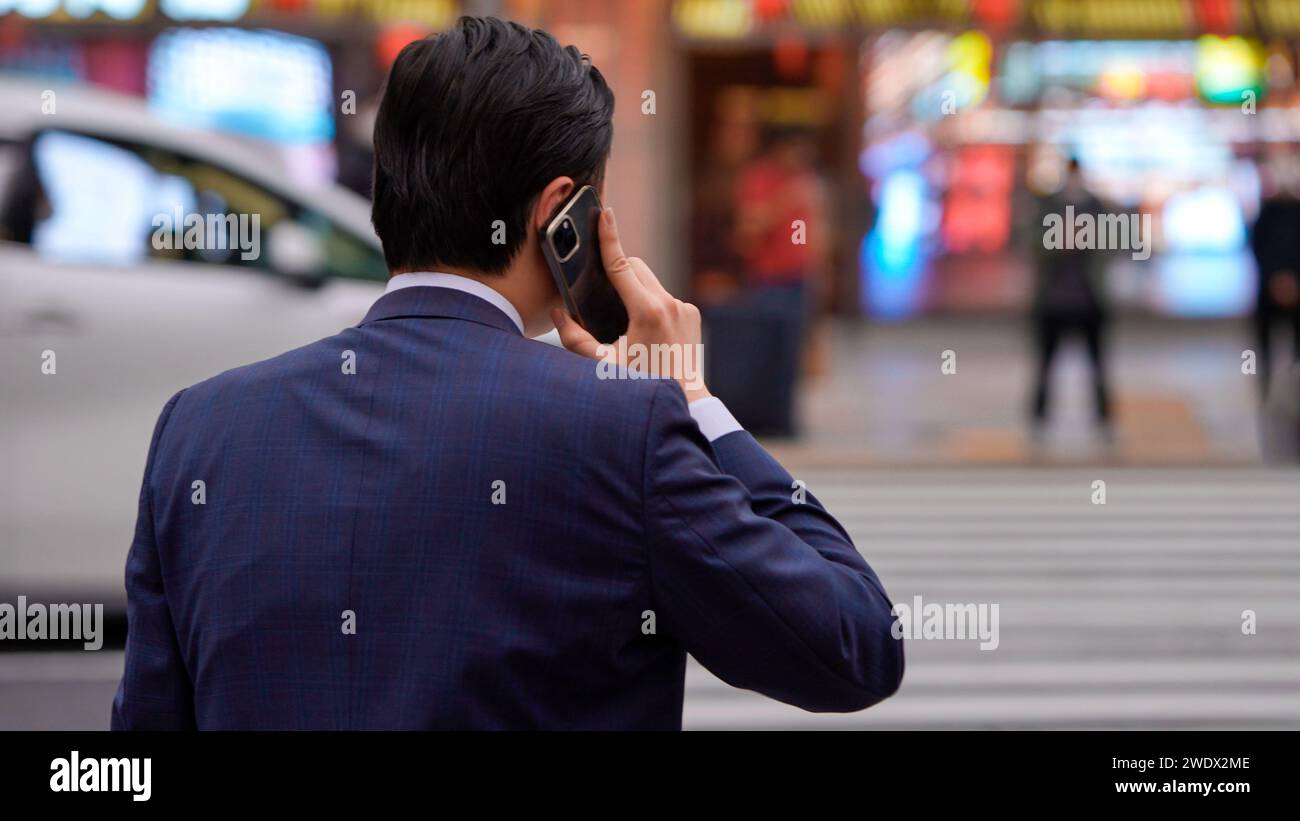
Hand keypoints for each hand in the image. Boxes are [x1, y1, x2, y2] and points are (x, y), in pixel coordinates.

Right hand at [552, 207, 709, 402]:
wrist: (685, 399)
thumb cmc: (640, 384)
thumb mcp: (603, 364)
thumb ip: (575, 339)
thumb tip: (558, 314)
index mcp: (646, 312)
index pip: (621, 266)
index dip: (609, 238)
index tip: (604, 214)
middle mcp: (669, 304)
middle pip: (636, 269)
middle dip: (618, 273)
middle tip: (606, 298)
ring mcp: (684, 307)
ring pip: (651, 283)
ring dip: (636, 292)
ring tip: (629, 324)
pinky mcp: (693, 313)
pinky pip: (666, 297)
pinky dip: (652, 304)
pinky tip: (648, 331)